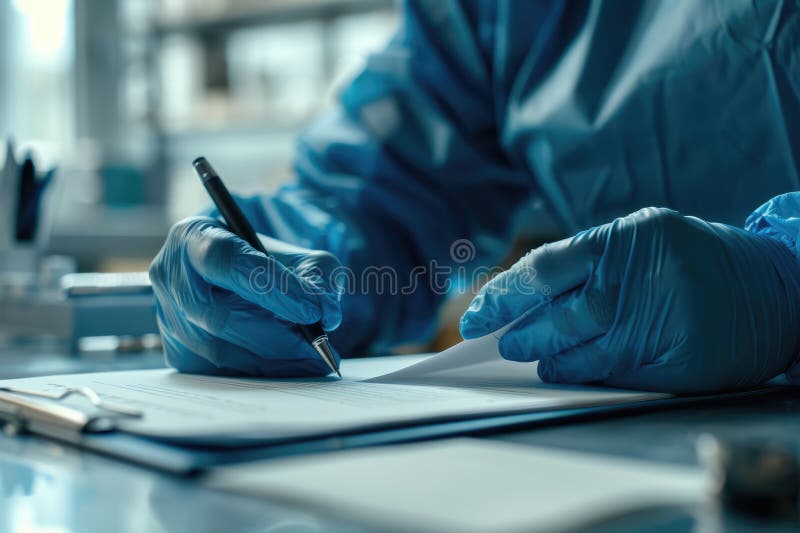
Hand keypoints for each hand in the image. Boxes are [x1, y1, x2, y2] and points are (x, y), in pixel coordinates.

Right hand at [149, 216, 342, 376]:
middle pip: (219, 315)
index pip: (228, 260)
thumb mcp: (297, 254)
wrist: (235, 276)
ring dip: (272, 361)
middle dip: (276, 336)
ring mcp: (168, 317)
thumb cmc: (266, 261)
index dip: (271, 287)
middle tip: (320, 347)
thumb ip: (318, 276)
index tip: (312, 311)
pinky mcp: (176, 350)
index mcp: (194, 236)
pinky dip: (257, 374)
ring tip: (314, 362)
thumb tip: (327, 314)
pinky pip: (217, 372)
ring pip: (218, 350)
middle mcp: (172, 276)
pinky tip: (288, 369)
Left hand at [460, 208, 799, 392]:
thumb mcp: (639, 242)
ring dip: (551, 359)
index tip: (475, 319)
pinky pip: (619, 377)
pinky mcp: (685, 362)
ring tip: (536, 359)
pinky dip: (588, 378)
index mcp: (626, 238)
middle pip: (562, 316)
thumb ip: (585, 270)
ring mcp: (668, 320)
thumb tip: (520, 311)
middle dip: (524, 334)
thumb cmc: (687, 262)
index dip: (502, 297)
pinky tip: (569, 373)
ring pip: (586, 351)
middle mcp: (645, 276)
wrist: (774, 287)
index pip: (544, 269)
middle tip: (504, 344)